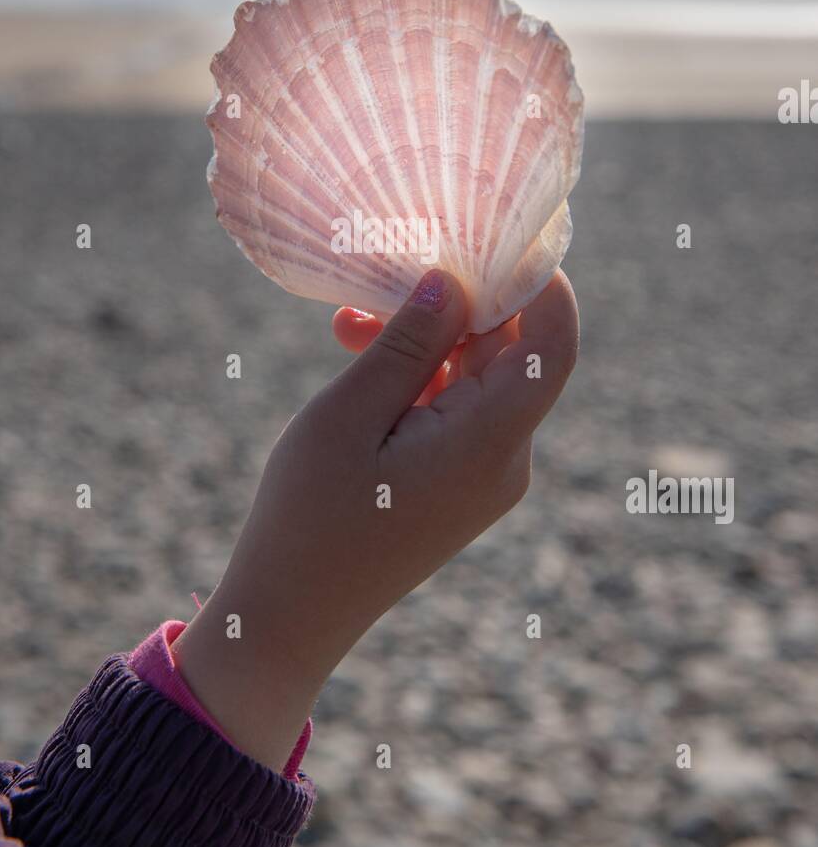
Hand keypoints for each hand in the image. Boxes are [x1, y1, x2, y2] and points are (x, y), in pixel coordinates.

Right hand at [173, 269, 577, 770]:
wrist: (291, 617)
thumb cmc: (308, 517)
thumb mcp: (348, 416)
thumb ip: (408, 343)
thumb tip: (455, 280)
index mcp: (488, 443)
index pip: (555, 343)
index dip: (542, 280)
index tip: (498, 230)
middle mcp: (504, 460)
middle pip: (511, 353)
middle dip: (455, 302)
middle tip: (387, 270)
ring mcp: (485, 475)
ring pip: (476, 377)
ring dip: (424, 340)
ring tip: (347, 325)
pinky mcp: (460, 483)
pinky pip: (456, 409)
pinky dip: (417, 377)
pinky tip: (359, 358)